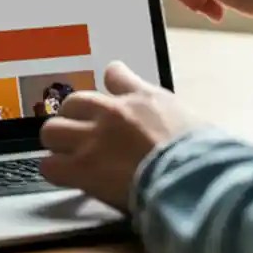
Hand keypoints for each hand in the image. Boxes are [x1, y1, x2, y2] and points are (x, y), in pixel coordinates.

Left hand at [39, 62, 200, 210]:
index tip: (109, 92)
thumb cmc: (202, 155)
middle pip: (74, 102)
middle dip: (75, 117)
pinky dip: (55, 170)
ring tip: (67, 156)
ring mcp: (94, 139)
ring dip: (59, 142)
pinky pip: (50, 165)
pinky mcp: (82, 167)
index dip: (109, 82)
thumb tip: (182, 120)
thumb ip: (175, 116)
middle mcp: (113, 112)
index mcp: (143, 99)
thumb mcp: (193, 122)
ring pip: (53, 130)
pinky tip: (66, 176)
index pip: (115, 74)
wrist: (190, 177)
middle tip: (82, 135)